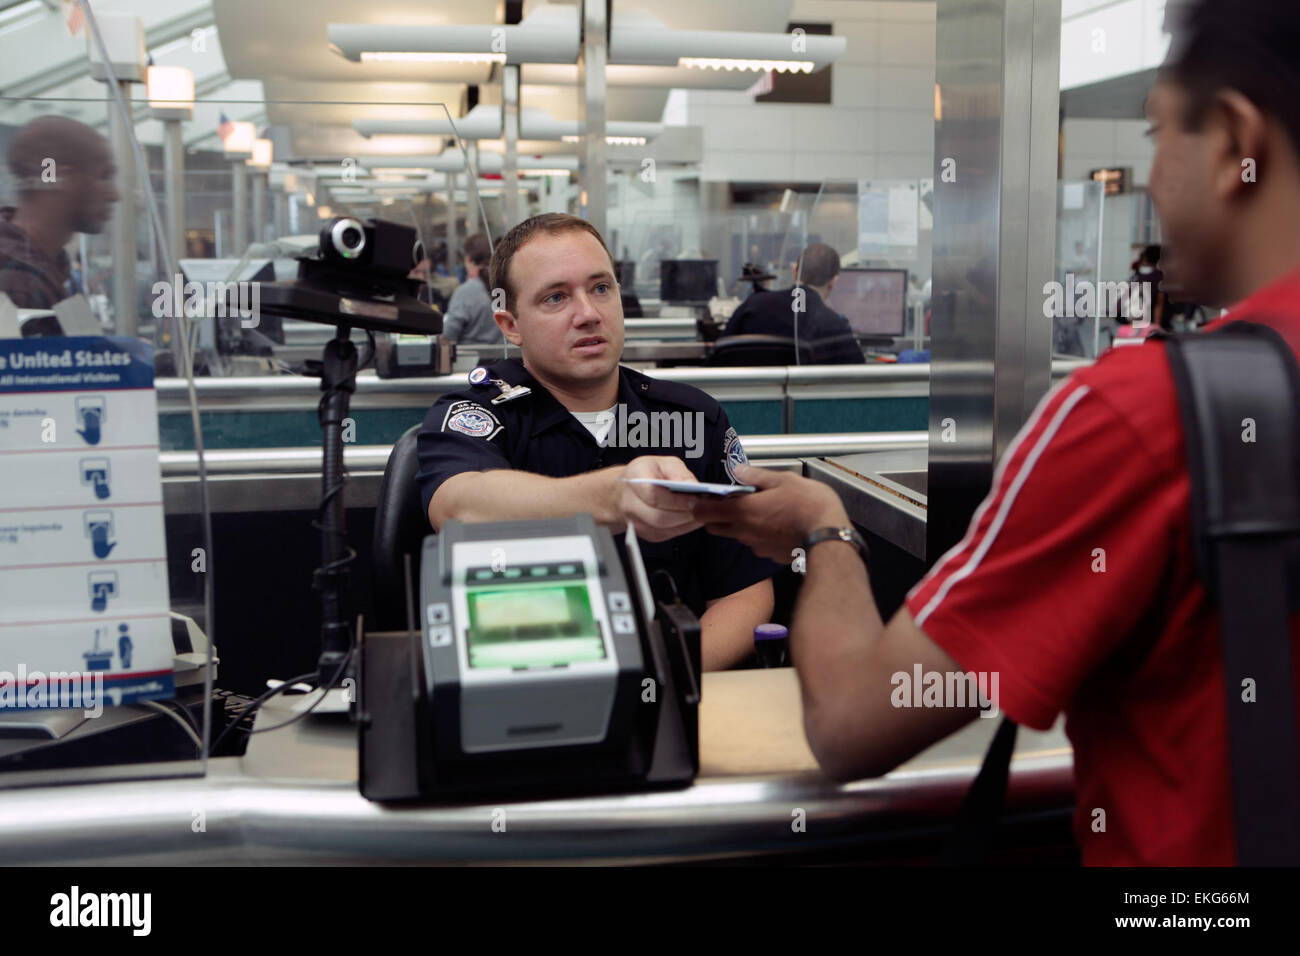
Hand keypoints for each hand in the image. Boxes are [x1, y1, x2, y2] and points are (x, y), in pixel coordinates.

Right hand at [617, 456, 705, 541]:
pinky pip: (667, 534)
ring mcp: (635, 522)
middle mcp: (629, 503)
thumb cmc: (646, 474)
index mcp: (634, 479)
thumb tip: (693, 487)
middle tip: (703, 509)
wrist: (624, 492)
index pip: (654, 495)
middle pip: (659, 518)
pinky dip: (683, 528)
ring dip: (687, 523)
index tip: (696, 499)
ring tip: (701, 513)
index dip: (677, 501)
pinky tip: (692, 518)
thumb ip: (678, 473)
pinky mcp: (645, 533)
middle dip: (685, 515)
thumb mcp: (663, 463)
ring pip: (664, 529)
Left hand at [690, 463, 849, 562]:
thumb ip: (755, 476)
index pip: (704, 512)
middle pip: (714, 527)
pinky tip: (774, 524)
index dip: (700, 504)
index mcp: (742, 510)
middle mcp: (744, 531)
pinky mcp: (769, 554)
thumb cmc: (809, 505)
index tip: (704, 497)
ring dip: (739, 524)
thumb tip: (738, 470)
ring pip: (736, 535)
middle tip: (728, 502)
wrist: (829, 535)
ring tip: (759, 509)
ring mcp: (756, 545)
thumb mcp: (783, 480)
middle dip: (715, 516)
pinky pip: (755, 543)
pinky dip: (758, 534)